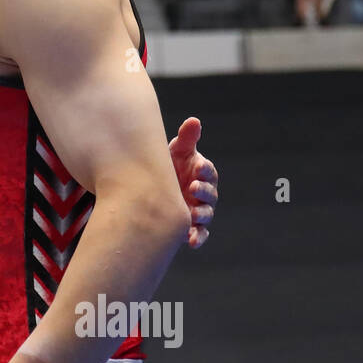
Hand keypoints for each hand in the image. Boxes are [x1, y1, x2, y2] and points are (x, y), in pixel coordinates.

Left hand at [168, 116, 218, 247]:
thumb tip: (193, 120)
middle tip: (193, 187)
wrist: (152, 190)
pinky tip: (190, 241)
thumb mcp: (175, 152)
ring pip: (206, 214)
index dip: (205, 169)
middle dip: (203, 190)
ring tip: (192, 212)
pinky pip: (200, 234)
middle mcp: (204, 193)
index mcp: (202, 174)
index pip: (208, 171)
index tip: (198, 167)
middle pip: (210, 193)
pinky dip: (197, 238)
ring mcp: (199, 210)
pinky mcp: (192, 227)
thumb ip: (186, 139)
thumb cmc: (169, 167)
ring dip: (201, 214)